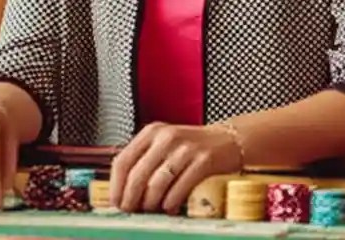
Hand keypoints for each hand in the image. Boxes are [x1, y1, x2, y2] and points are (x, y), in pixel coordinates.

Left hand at [110, 123, 243, 213]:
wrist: (228, 140)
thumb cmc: (192, 147)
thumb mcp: (165, 144)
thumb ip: (144, 160)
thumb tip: (123, 192)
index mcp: (152, 132)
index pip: (123, 161)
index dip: (116, 186)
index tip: (116, 201)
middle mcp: (167, 137)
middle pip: (137, 174)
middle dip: (131, 199)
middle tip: (131, 211)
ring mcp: (186, 148)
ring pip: (157, 183)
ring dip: (151, 203)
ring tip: (152, 209)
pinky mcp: (203, 160)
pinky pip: (179, 187)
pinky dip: (171, 202)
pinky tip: (170, 207)